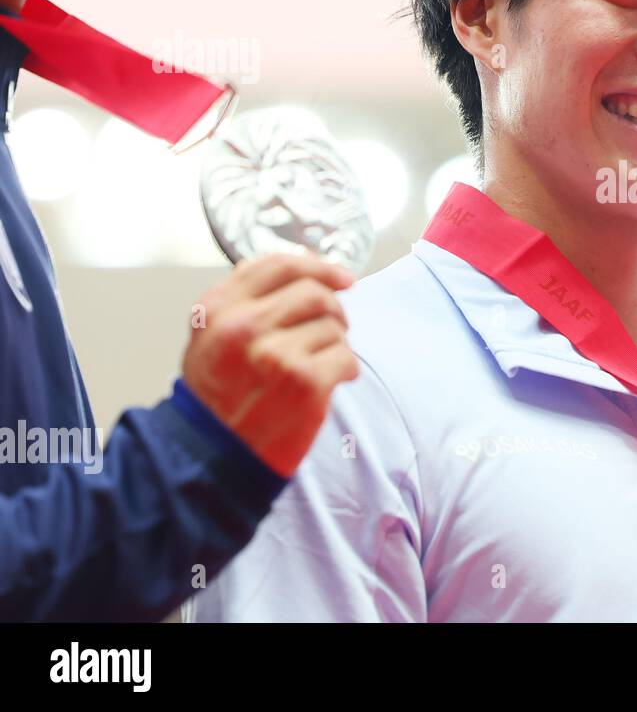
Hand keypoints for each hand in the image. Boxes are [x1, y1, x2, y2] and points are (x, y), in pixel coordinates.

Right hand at [181, 253, 360, 476]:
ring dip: (336, 345)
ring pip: (334, 326)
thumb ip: (250, 297)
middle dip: (334, 310)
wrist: (211, 458)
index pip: (279, 265)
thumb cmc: (216, 396)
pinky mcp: (305, 383)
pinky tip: (328, 383)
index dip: (318, 267)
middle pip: (315, 293)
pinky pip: (346, 358)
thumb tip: (306, 257)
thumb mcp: (212, 336)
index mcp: (219, 309)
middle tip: (333, 329)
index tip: (342, 278)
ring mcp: (276, 354)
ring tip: (318, 365)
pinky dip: (345, 370)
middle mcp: (244, 326)